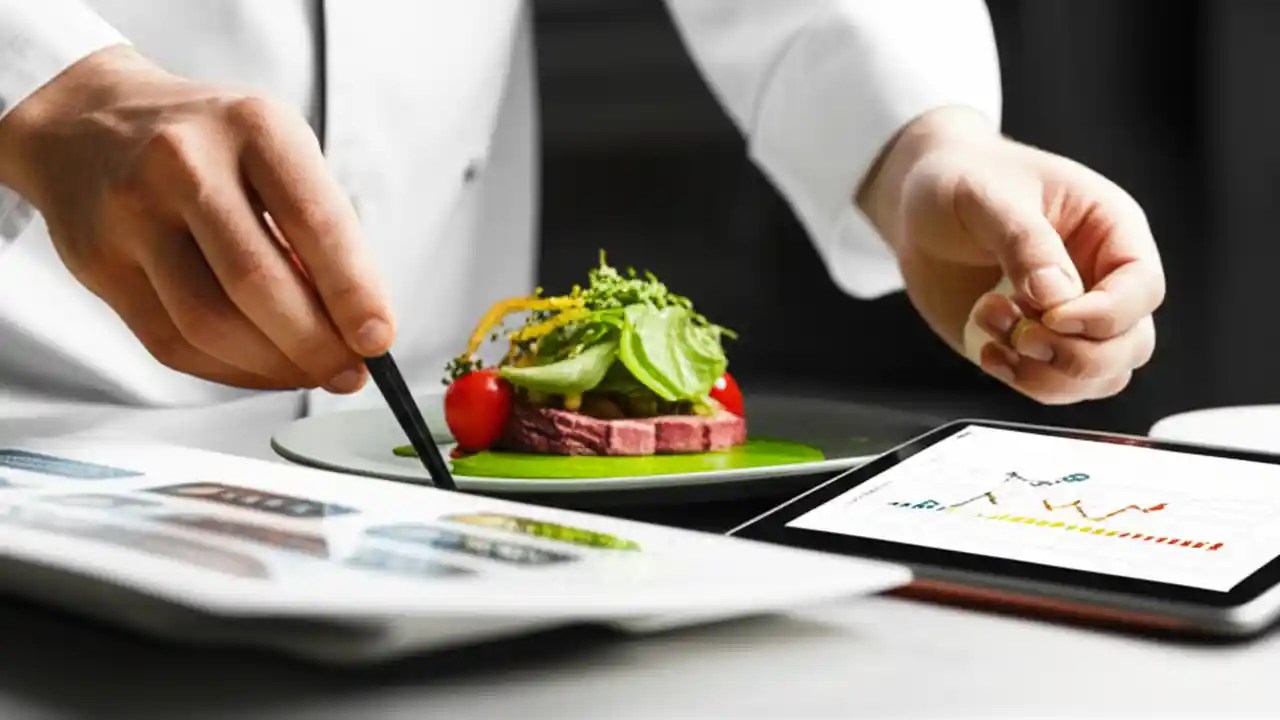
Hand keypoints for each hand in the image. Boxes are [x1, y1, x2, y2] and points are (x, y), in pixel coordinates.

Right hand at [0, 45, 393, 392]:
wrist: (88, 124)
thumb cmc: (212, 146)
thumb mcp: (277, 153)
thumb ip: (316, 232)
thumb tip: (353, 329)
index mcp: (254, 126)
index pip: (315, 221)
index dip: (353, 292)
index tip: (379, 340)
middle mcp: (186, 162)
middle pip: (257, 282)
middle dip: (316, 344)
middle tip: (351, 373)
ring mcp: (132, 212)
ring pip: (209, 324)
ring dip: (274, 367)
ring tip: (312, 374)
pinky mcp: (99, 263)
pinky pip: (171, 343)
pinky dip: (230, 371)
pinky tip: (262, 368)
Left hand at [860, 107, 1163, 403]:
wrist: (917, 207)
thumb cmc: (960, 180)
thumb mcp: (987, 196)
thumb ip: (1025, 243)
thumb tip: (1055, 298)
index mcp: (1108, 230)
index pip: (1142, 288)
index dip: (1105, 315)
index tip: (1052, 317)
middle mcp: (1100, 279)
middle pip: (1132, 345)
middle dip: (1077, 354)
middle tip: (1021, 333)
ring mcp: (1069, 318)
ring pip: (1100, 376)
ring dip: (1045, 371)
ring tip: (992, 325)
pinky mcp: (1035, 345)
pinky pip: (1054, 386)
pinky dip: (1023, 380)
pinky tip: (988, 350)